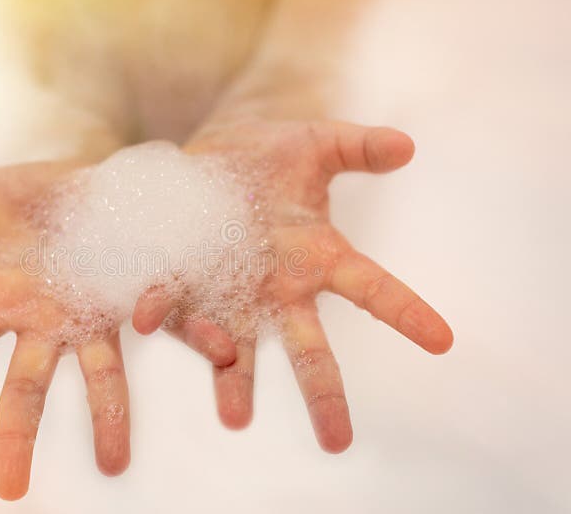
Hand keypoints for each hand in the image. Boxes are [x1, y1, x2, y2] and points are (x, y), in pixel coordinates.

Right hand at [0, 158, 235, 499]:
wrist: (94, 183)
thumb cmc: (33, 199)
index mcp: (7, 297)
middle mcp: (50, 320)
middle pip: (27, 384)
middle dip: (15, 435)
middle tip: (9, 491)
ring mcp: (99, 315)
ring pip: (102, 372)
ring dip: (108, 415)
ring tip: (112, 465)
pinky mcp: (146, 293)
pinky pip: (171, 320)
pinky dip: (195, 334)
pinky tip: (224, 351)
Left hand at [132, 118, 453, 452]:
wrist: (206, 159)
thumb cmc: (268, 158)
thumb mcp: (314, 145)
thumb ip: (356, 148)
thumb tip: (407, 145)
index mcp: (320, 258)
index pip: (372, 288)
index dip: (406, 312)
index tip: (443, 340)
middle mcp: (279, 290)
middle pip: (309, 348)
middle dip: (323, 394)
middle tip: (337, 442)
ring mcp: (230, 294)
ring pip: (239, 346)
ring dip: (234, 379)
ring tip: (236, 417)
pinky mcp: (180, 283)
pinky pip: (173, 303)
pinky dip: (160, 308)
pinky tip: (144, 316)